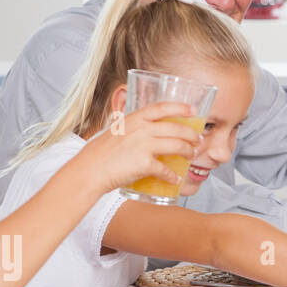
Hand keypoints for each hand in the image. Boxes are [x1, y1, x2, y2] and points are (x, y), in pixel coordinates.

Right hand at [75, 102, 202, 193]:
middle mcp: (141, 129)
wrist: (88, 171)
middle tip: (197, 141)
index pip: (162, 107)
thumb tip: (151, 131)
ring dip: (188, 152)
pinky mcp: (144, 163)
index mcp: (134, 119)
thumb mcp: (117, 131)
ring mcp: (144, 145)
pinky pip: (166, 170)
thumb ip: (134, 128)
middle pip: (177, 128)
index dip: (181, 107)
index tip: (193, 111)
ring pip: (177, 146)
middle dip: (192, 135)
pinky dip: (172, 176)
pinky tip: (175, 179)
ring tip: (190, 156)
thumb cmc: (100, 153)